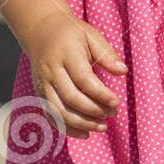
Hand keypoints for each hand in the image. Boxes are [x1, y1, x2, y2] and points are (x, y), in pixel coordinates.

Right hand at [25, 10, 126, 138]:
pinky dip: (67, 129)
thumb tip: (123, 72)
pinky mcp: (39, 94)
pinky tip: (85, 133)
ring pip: (59, 111)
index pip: (83, 79)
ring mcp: (43, 84)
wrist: (39, 30)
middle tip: (113, 114)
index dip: (101, 94)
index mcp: (65, 54)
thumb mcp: (91, 35)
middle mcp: (51, 71)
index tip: (117, 102)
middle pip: (71, 98)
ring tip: (102, 127)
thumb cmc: (71, 33)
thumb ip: (107, 54)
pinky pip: (51, 116)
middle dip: (94, 111)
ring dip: (82, 124)